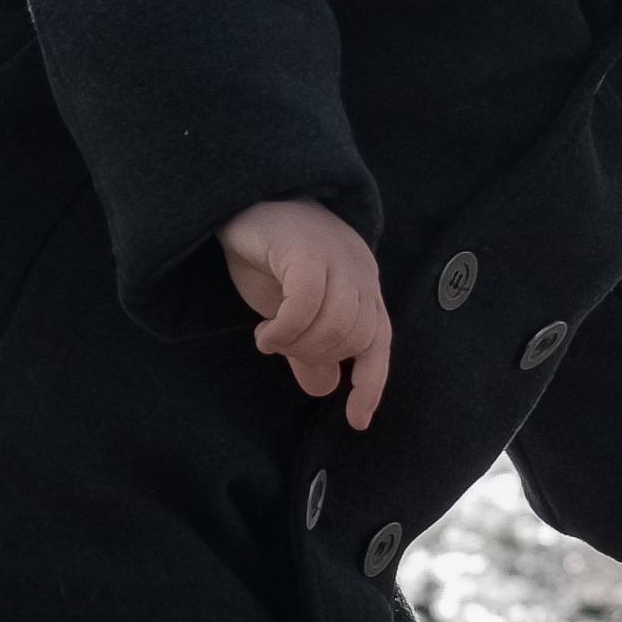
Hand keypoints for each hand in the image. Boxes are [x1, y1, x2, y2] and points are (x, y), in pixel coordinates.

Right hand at [222, 197, 391, 424]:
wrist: (241, 201)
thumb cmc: (269, 255)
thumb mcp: (291, 311)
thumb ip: (309, 346)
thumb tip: (324, 387)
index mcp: (362, 285)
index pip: (379, 342)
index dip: (372, 384)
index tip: (357, 420)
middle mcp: (358, 270)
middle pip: (355, 336)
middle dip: (317, 356)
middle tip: (282, 350)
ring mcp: (336, 255)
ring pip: (336, 323)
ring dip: (299, 345)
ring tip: (269, 342)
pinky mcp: (306, 248)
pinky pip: (308, 302)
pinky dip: (287, 329)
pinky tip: (266, 334)